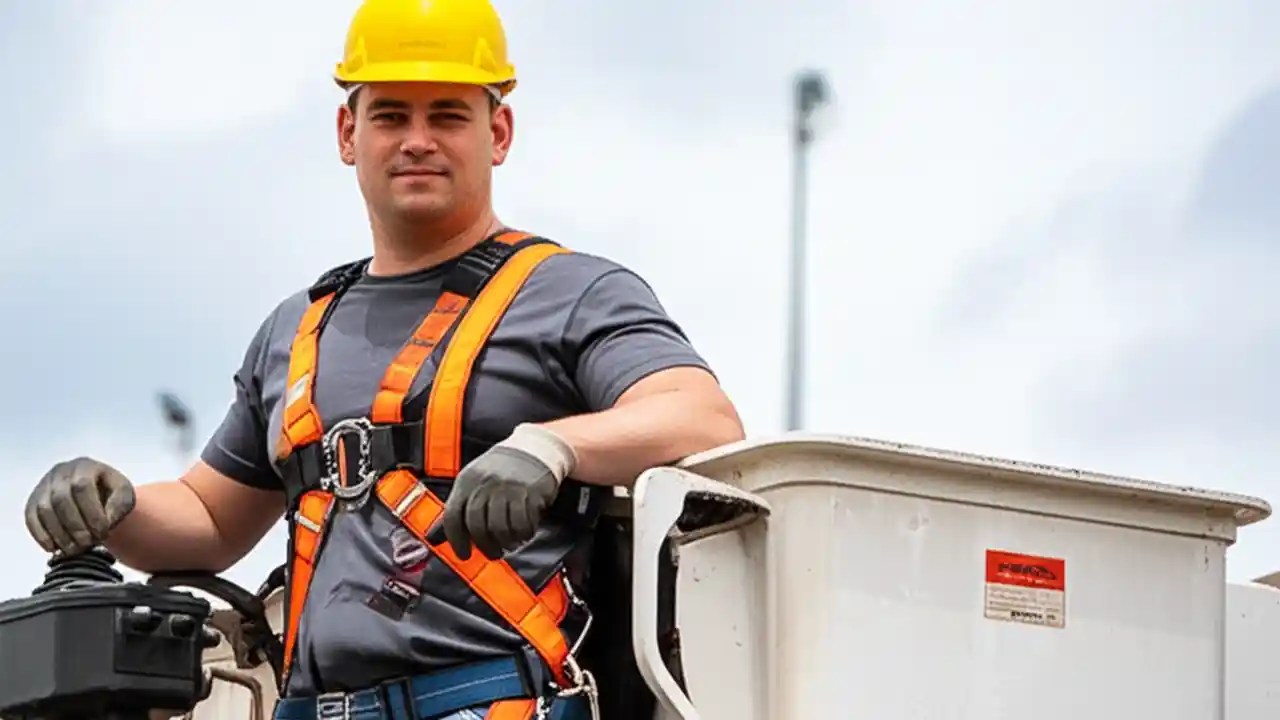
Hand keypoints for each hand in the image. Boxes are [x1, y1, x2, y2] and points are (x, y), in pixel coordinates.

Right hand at [25, 457, 135, 555]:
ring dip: (59, 533)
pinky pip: (31, 518)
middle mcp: (60, 472)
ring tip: (74, 549)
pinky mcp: (33, 501)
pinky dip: (41, 535)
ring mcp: (43, 486)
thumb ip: (118, 505)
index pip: (83, 487)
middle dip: (75, 526)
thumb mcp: (123, 494)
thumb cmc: (109, 492)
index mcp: (84, 466)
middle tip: (87, 544)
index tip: (102, 532)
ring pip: (44, 510)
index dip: (92, 512)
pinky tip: (54, 548)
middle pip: (61, 499)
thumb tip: (105, 521)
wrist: (94, 491)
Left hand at [430, 424, 576, 560]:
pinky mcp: (528, 492)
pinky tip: (524, 534)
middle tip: (493, 553)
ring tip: (510, 544)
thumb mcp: (474, 482)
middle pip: (477, 525)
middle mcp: (484, 483)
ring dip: (505, 542)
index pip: (453, 516)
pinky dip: (523, 534)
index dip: (456, 540)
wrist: (534, 448)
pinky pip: (521, 523)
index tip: (464, 555)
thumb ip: (457, 509)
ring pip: (499, 528)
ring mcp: (506, 487)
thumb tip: (432, 538)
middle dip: (485, 545)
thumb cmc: (500, 471)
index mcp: (466, 481)